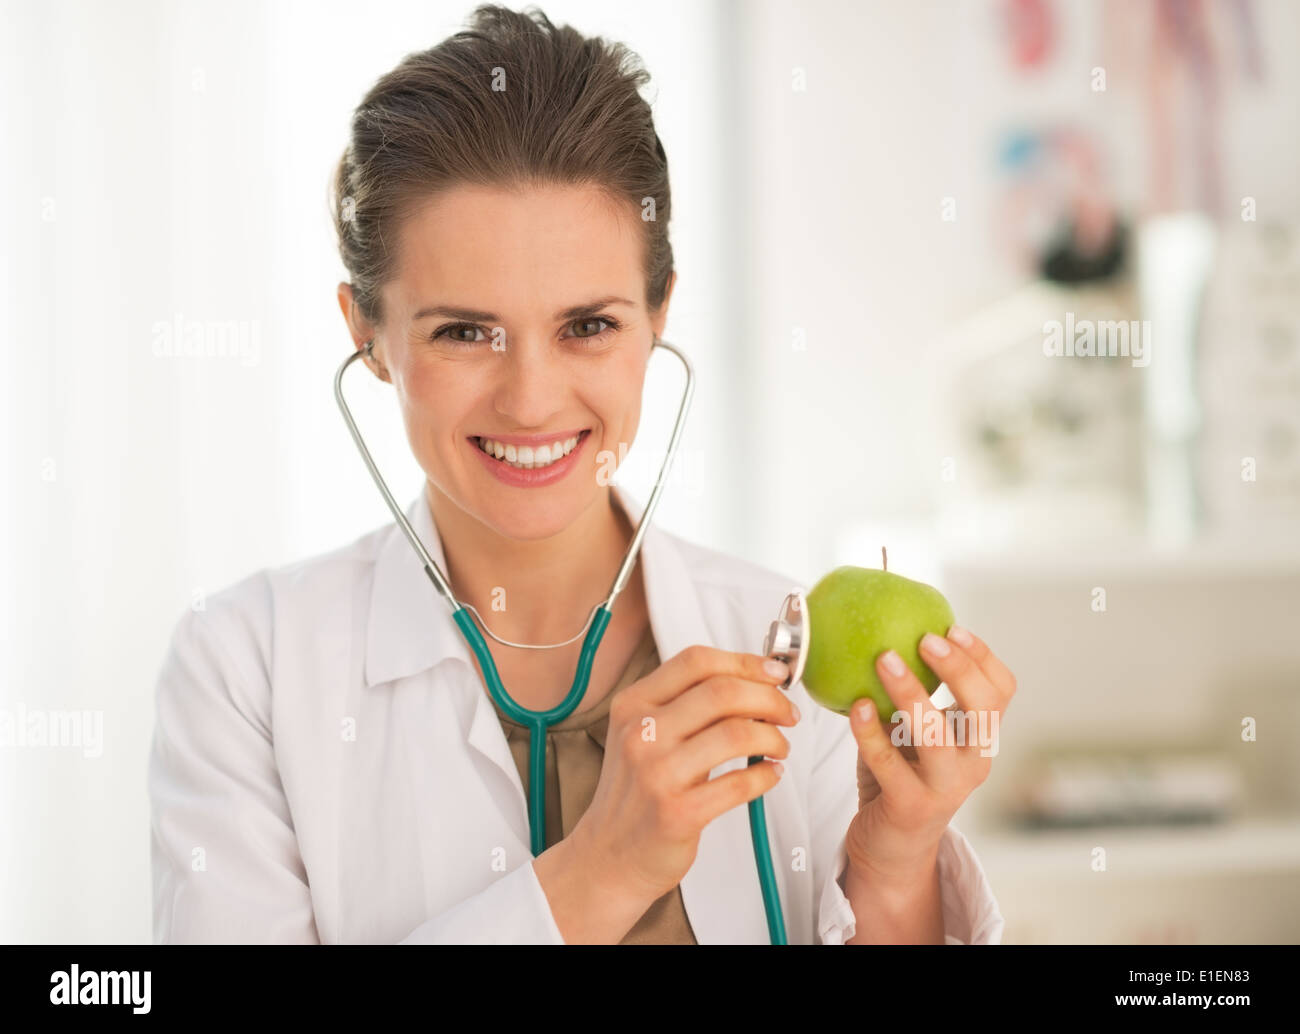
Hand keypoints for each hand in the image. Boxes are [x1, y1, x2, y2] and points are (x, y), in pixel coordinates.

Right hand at [570, 645, 798, 907]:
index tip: (775, 673)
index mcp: (633, 704)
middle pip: (723, 692)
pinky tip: (769, 774)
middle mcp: (641, 732)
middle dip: (769, 698)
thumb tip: (751, 679)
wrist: (608, 855)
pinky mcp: (677, 813)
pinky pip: (739, 783)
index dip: (745, 662)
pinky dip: (766, 776)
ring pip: (736, 733)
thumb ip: (684, 704)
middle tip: (787, 713)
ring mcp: (657, 773)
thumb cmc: (635, 792)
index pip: (696, 661)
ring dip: (772, 737)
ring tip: (779, 746)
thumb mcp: (642, 734)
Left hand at [845, 625, 1015, 882]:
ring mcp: (944, 787)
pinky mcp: (911, 806)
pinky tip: (855, 707)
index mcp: (979, 738)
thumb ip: (912, 695)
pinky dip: (870, 731)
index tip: (951, 627)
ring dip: (910, 693)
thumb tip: (885, 631)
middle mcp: (972, 762)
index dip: (982, 656)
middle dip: (958, 669)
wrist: (892, 846)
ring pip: (937, 736)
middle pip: (983, 709)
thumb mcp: (915, 732)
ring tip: (884, 660)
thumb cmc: (901, 775)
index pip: (1001, 691)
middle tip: (924, 638)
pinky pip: (888, 762)